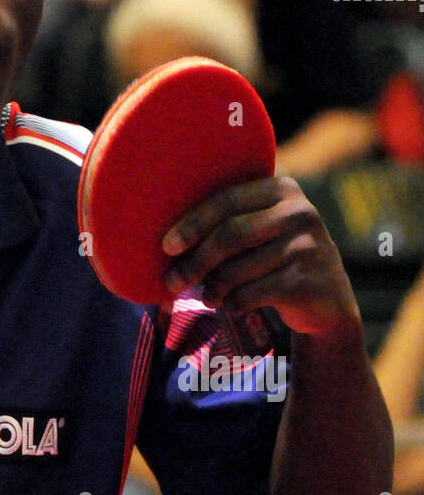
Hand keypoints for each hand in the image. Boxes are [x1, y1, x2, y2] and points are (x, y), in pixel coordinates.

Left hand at [161, 175, 360, 336]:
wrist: (328, 298)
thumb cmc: (277, 257)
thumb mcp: (263, 228)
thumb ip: (229, 221)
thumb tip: (168, 240)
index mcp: (282, 189)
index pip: (226, 200)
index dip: (192, 223)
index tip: (167, 246)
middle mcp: (300, 213)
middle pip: (231, 234)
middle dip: (195, 261)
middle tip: (171, 281)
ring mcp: (307, 247)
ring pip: (238, 269)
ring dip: (212, 287)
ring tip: (206, 295)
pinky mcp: (307, 282)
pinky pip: (251, 294)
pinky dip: (231, 303)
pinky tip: (228, 304)